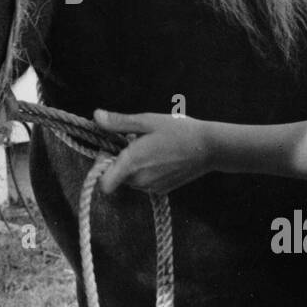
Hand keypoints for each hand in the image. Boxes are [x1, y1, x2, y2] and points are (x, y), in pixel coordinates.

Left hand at [92, 109, 216, 195]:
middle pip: (116, 176)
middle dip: (120, 161)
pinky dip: (147, 172)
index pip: (104, 183)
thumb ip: (118, 122)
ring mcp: (151, 188)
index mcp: (132, 163)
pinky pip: (144, 183)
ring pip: (130, 179)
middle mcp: (140, 180)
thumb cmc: (178, 130)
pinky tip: (161, 157)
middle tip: (135, 142)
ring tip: (151, 149)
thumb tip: (96, 116)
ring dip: (134, 166)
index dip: (102, 167)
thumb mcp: (146, 121)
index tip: (111, 151)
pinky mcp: (162, 191)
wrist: (209, 147)